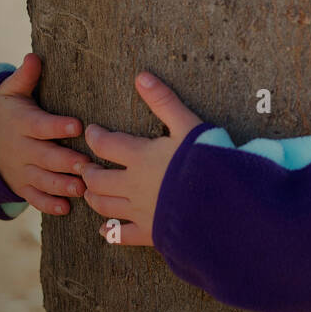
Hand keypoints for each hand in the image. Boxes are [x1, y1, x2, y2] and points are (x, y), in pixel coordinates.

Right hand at [0, 53, 91, 215]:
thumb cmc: (6, 111)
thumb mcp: (9, 92)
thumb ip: (24, 77)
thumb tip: (33, 57)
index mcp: (23, 124)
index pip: (41, 125)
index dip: (58, 126)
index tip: (77, 125)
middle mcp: (23, 149)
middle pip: (46, 157)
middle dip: (66, 162)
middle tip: (88, 165)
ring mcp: (22, 170)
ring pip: (43, 179)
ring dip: (62, 185)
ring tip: (81, 188)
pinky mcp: (23, 185)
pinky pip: (34, 197)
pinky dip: (48, 204)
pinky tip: (65, 208)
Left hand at [80, 71, 202, 246]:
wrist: (223, 203)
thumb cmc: (208, 161)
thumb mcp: (188, 125)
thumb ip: (164, 101)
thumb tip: (141, 76)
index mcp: (140, 157)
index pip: (105, 144)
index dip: (94, 136)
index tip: (92, 131)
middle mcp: (133, 185)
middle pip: (97, 179)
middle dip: (89, 170)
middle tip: (87, 164)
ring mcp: (140, 211)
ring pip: (104, 205)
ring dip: (94, 197)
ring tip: (91, 191)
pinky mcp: (150, 232)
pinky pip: (123, 235)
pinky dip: (111, 232)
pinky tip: (106, 231)